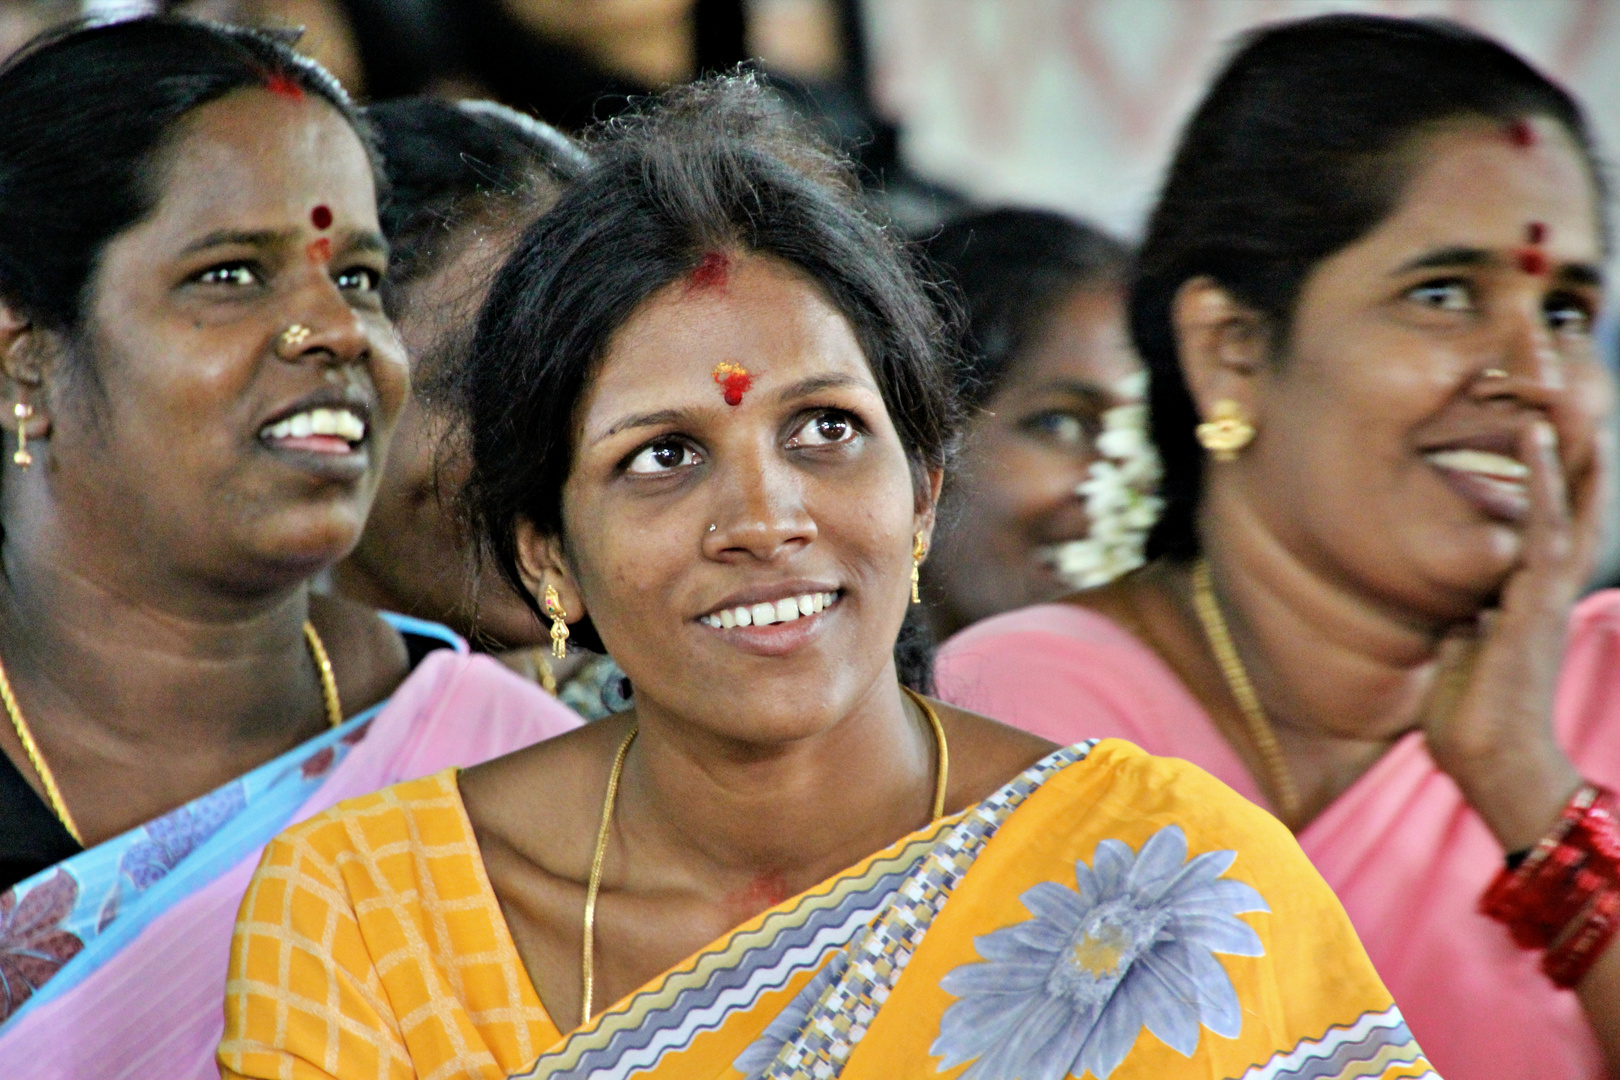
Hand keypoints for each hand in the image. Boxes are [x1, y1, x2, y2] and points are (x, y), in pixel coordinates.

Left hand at [1420, 419, 1594, 850]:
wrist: (1493, 766)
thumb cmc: (1473, 723)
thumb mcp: (1464, 663)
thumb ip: (1469, 631)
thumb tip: (1463, 616)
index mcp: (1527, 600)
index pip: (1546, 526)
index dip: (1551, 480)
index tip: (1544, 428)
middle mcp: (1545, 590)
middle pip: (1570, 509)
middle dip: (1575, 456)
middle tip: (1573, 397)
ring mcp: (1544, 593)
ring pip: (1564, 506)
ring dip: (1563, 453)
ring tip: (1555, 399)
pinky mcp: (1533, 602)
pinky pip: (1540, 530)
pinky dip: (1540, 483)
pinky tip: (1535, 442)